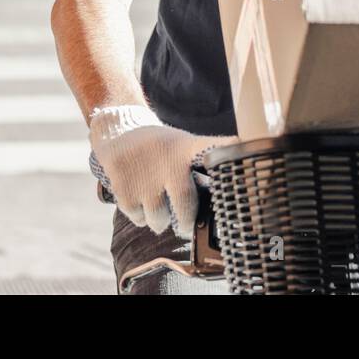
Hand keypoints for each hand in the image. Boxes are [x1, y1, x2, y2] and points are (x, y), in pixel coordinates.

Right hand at [89, 105, 237, 236]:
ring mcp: (144, 174)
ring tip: (156, 205)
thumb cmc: (159, 146)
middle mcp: (167, 161)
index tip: (241, 154)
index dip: (227, 152)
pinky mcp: (123, 185)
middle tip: (185, 228)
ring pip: (158, 218)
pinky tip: (138, 199)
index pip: (212, 149)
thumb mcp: (180, 145)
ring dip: (159, 220)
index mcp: (186, 148)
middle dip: (186, 223)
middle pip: (186, 205)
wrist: (118, 129)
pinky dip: (139, 216)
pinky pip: (137, 217)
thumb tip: (225, 191)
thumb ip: (200, 165)